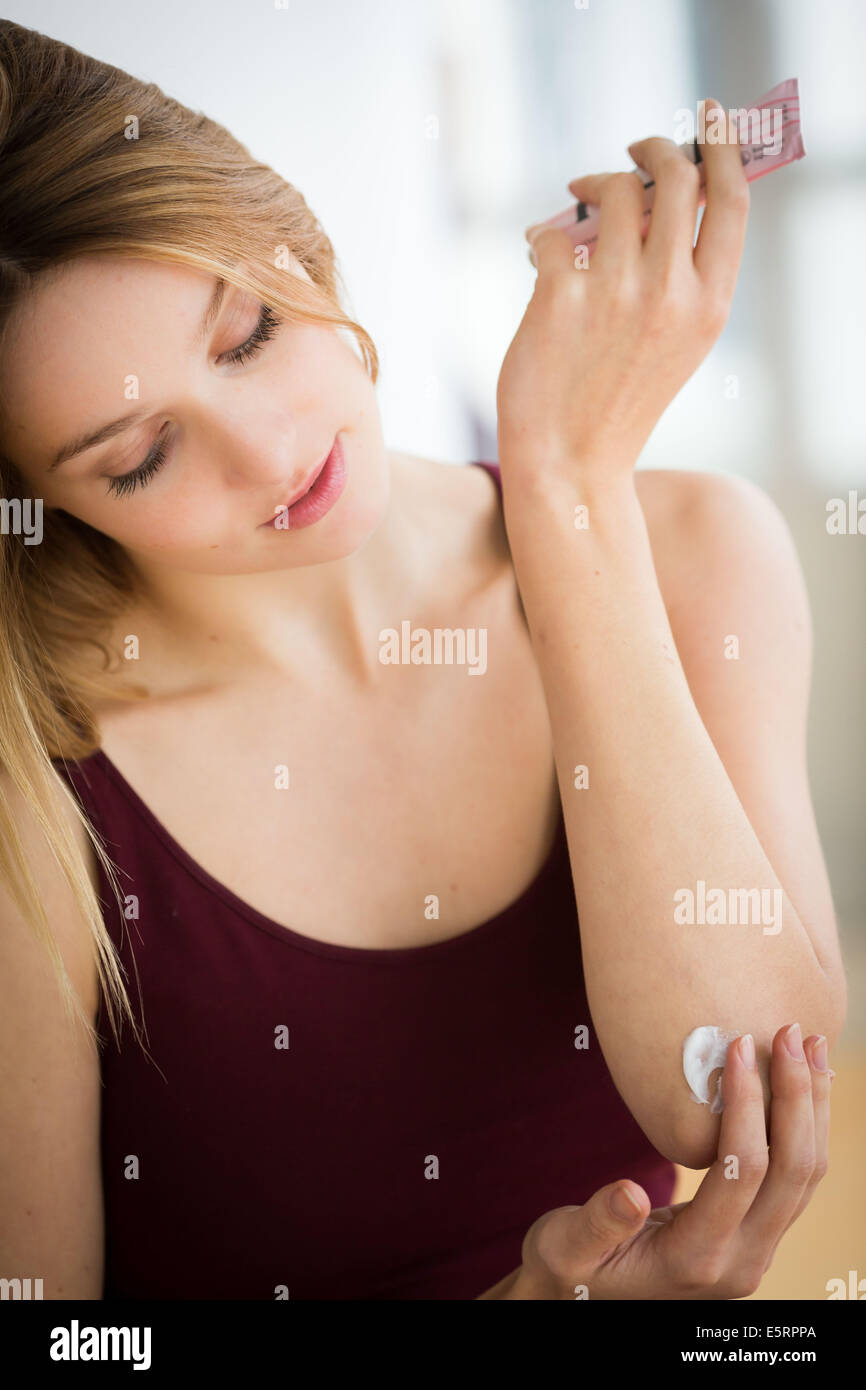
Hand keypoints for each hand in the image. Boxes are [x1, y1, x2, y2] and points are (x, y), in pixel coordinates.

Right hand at [477, 1024, 830, 1299]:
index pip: (742, 1172)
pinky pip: (796, 1178)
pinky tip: (800, 1085)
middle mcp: (741, 1261)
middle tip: (789, 1031)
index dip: (746, 1105)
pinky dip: (804, 1126)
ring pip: (806, 1175)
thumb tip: (630, 1194)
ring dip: (812, 1107)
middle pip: (792, 1172)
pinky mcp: (756, 1235)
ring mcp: (756, 1251)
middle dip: (798, 1096)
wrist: (584, 1299)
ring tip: (810, 1045)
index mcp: (695, 1260)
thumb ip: (597, 1224)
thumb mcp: (562, 1249)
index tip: (736, 1046)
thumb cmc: (567, 1267)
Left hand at [495, 99, 749, 490]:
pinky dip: (542, 233)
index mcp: (709, 305)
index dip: (721, 148)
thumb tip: (660, 193)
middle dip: (653, 149)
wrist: (569, 462)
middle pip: (675, 178)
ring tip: (576, 197)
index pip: (730, 202)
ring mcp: (614, 295)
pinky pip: (552, 232)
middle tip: (632, 152)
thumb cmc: (618, 399)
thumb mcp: (675, 342)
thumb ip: (681, 274)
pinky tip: (537, 248)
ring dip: (593, 183)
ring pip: (613, 192)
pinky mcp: (560, 298)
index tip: (710, 116)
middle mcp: (670, 295)